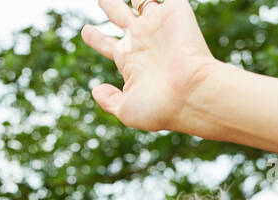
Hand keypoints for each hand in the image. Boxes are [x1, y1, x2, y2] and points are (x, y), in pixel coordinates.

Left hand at [80, 0, 220, 133]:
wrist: (191, 92)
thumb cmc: (160, 106)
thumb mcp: (127, 110)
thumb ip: (110, 100)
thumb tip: (95, 90)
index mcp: (129, 60)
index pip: (108, 45)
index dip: (96, 38)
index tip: (86, 31)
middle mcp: (142, 40)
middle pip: (119, 16)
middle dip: (109, 6)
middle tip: (102, 0)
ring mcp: (158, 24)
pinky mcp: (176, 11)